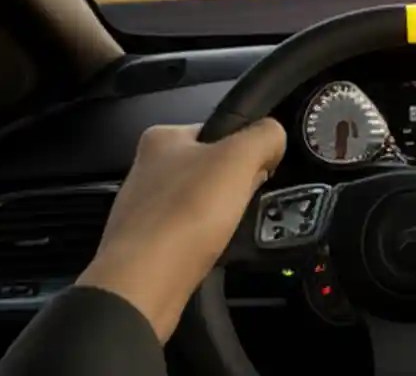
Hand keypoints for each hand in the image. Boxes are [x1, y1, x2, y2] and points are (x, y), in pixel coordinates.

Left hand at [76, 119, 285, 341]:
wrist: (143, 284)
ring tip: (226, 233)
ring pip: (198, 204)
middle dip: (232, 187)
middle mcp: (145, 168)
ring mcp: (141, 209)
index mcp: (161, 138)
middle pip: (209, 169)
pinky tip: (209, 252)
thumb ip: (264, 136)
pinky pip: (186, 235)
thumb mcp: (238, 158)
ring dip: (218, 217)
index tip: (258, 173)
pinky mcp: (143, 245)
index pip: (217, 132)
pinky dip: (202, 243)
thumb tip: (274, 139)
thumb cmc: (187, 212)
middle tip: (243, 205)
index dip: (245, 151)